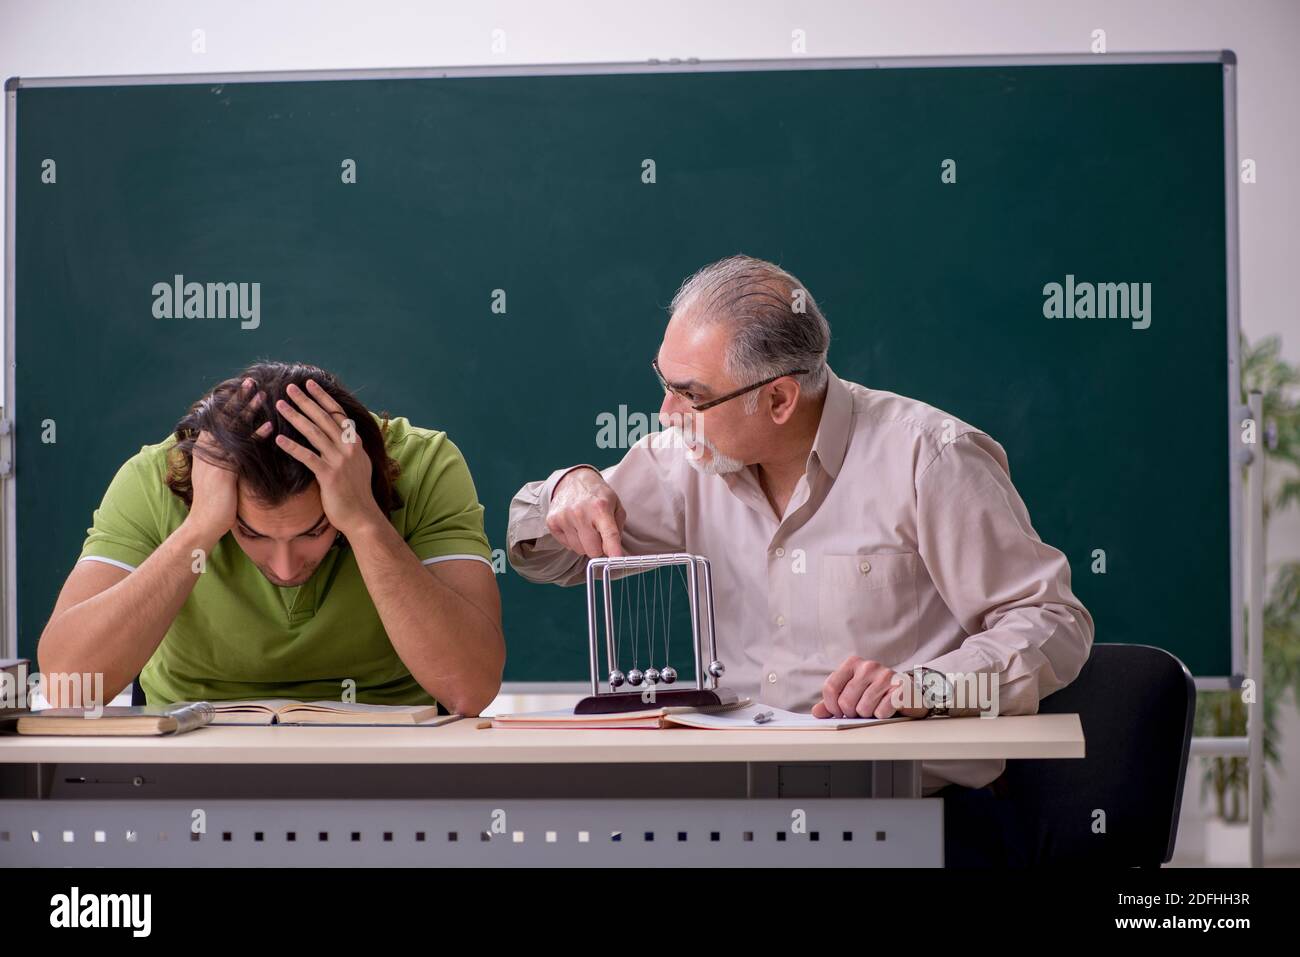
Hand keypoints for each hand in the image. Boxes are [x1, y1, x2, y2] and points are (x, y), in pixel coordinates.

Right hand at [186, 377, 271, 542]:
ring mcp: (213, 459)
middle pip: (224, 418)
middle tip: (251, 381)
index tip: (242, 388)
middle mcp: (206, 450)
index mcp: (204, 448)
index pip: (218, 419)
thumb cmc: (216, 501)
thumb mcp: (218, 474)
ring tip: (262, 396)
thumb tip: (238, 447)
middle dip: (238, 399)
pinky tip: (270, 427)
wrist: (205, 523)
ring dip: (248, 411)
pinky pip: (242, 449)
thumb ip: (226, 458)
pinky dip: (256, 436)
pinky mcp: (223, 470)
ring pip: (233, 429)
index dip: (230, 403)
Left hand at [273, 379, 384, 536]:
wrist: (362, 516)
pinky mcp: (329, 476)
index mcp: (355, 443)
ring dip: (296, 417)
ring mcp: (340, 461)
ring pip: (314, 433)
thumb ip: (350, 448)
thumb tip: (343, 435)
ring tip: (280, 405)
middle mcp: (349, 448)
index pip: (338, 414)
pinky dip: (293, 447)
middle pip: (324, 418)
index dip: (323, 398)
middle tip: (289, 387)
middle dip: (306, 401)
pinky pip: (308, 457)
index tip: (311, 384)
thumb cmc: (357, 493)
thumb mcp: (359, 465)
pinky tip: (278, 439)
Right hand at [545, 467, 625, 556]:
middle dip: (599, 548)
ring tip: (585, 527)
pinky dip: (573, 540)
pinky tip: (574, 526)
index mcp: (601, 507)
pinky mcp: (552, 522)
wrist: (573, 480)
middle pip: (593, 550)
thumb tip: (614, 553)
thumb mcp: (616, 506)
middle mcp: (581, 512)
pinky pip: (567, 545)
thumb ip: (617, 529)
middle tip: (599, 536)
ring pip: (579, 550)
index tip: (616, 560)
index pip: (609, 534)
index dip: (613, 550)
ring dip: (585, 544)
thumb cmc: (598, 496)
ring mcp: (564, 517)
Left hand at [812, 656, 930, 718]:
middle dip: (852, 713)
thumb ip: (833, 702)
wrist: (910, 693)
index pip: (830, 687)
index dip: (832, 706)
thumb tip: (817, 712)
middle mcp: (868, 666)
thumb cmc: (878, 693)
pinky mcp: (900, 688)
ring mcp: (885, 675)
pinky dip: (882, 715)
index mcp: (853, 664)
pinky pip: (881, 711)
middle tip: (862, 710)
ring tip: (876, 707)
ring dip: (868, 714)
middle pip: (846, 701)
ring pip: (863, 708)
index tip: (839, 712)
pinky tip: (888, 708)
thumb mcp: (853, 693)